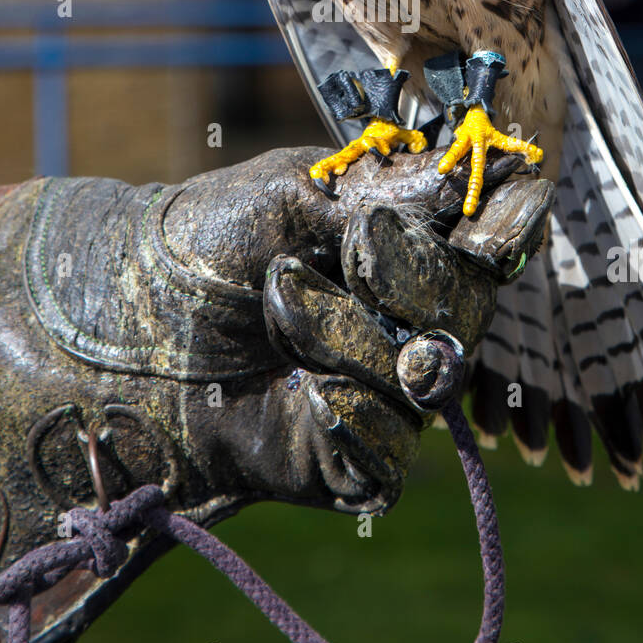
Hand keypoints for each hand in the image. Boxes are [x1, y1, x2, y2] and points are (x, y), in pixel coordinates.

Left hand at [160, 146, 553, 515]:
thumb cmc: (210, 240)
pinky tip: (303, 389)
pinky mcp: (360, 457)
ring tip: (278, 307)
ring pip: (429, 372)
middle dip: (410, 277)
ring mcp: (391, 388)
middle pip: (474, 304)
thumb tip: (453, 184)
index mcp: (410, 240)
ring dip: (348, 333)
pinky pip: (393, 446)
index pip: (496, 234)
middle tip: (350, 255)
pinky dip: (349, 411)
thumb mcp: (290, 189)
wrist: (135, 323)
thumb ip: (377, 192)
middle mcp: (414, 316)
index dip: (507, 226)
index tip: (483, 224)